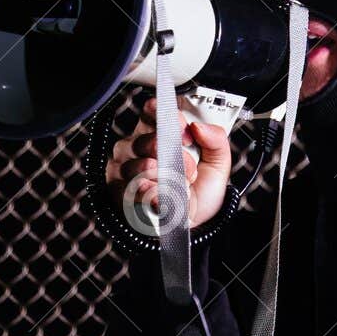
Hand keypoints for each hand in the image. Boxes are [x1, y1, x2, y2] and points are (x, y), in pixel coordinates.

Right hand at [104, 97, 231, 228]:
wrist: (192, 224)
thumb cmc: (199, 192)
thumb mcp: (218, 164)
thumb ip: (216, 140)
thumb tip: (199, 126)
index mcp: (159, 131)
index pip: (153, 111)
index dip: (170, 119)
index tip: (186, 134)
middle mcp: (137, 146)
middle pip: (148, 139)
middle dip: (175, 158)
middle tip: (189, 170)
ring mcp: (125, 167)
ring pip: (141, 165)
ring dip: (166, 180)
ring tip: (178, 188)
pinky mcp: (118, 190)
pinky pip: (133, 188)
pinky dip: (153, 195)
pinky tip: (162, 197)